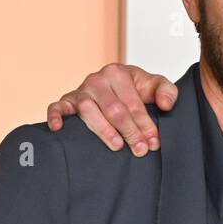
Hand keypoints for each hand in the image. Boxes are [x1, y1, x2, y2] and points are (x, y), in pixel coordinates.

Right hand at [46, 63, 177, 154]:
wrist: (115, 87)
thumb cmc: (134, 90)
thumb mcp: (154, 86)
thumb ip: (166, 91)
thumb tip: (166, 105)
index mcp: (117, 73)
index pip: (132, 103)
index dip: (144, 124)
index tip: (153, 142)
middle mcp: (96, 80)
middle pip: (113, 110)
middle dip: (130, 132)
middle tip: (140, 150)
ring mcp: (80, 91)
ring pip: (89, 112)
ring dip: (103, 131)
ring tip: (117, 146)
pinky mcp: (67, 102)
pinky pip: (57, 107)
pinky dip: (56, 116)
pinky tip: (59, 128)